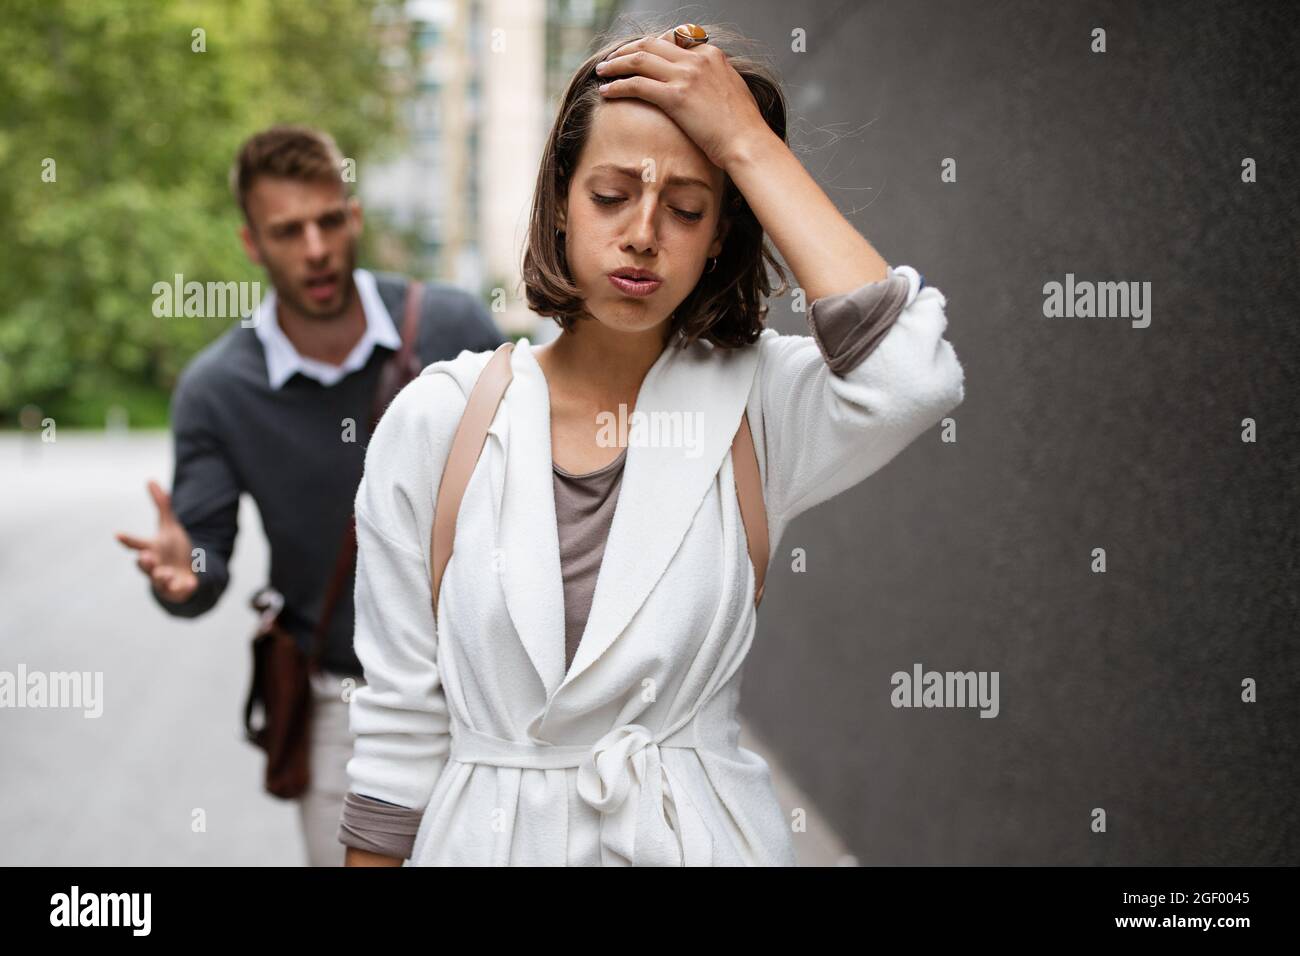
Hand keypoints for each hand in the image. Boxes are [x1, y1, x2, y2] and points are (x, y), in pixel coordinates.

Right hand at [115, 479, 199, 602]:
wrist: (184, 573)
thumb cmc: (172, 549)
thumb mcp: (169, 526)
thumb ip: (162, 505)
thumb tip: (150, 480)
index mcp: (151, 549)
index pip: (136, 544)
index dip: (127, 539)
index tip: (117, 534)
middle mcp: (155, 566)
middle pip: (145, 566)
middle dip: (145, 562)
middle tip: (145, 557)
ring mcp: (165, 580)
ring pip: (159, 581)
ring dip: (162, 577)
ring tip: (167, 573)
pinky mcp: (178, 590)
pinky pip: (180, 591)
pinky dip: (185, 588)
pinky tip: (192, 584)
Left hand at [594, 28, 773, 170]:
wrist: (748, 143)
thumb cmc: (741, 127)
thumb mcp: (731, 91)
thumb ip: (713, 80)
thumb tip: (703, 87)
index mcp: (711, 55)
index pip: (671, 40)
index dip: (649, 47)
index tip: (636, 56)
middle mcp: (697, 59)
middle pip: (651, 44)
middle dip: (626, 50)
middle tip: (611, 60)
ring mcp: (686, 76)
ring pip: (639, 60)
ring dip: (616, 64)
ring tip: (602, 72)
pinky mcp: (676, 97)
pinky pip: (637, 85)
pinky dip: (618, 86)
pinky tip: (606, 91)